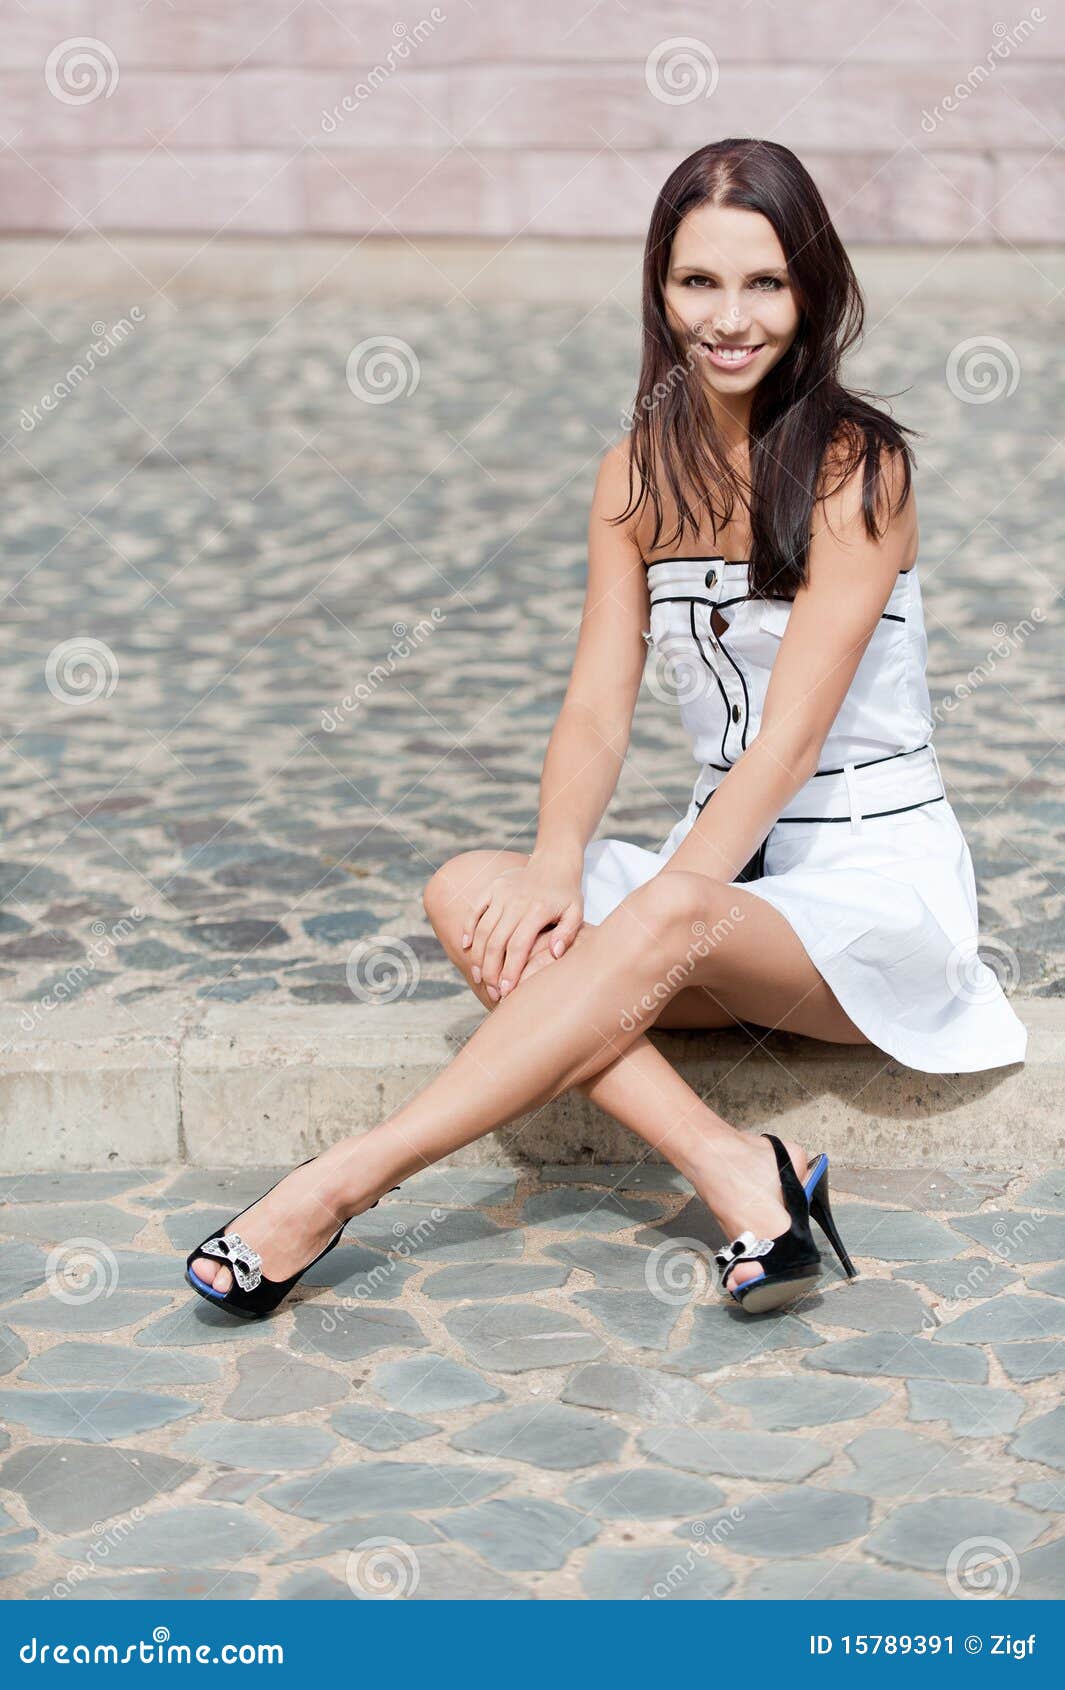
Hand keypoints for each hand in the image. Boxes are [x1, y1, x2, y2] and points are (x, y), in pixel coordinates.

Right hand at [462, 855, 583, 998]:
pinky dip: (468, 929)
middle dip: (491, 971)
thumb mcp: (576, 912)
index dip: (510, 970)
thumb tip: (555, 954)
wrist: (554, 860)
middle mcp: (515, 901)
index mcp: (537, 910)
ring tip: (478, 977)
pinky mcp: (492, 888)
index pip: (517, 946)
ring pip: (482, 930)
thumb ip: (567, 934)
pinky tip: (465, 947)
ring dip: (477, 956)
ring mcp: (501, 893)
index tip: (506, 990)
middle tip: (492, 991)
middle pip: (496, 942)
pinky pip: (475, 910)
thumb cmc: (567, 893)